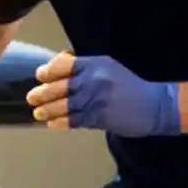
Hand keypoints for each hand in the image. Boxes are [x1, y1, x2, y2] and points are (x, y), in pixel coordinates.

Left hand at [25, 53, 180, 136]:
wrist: (155, 105)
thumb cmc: (129, 86)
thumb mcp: (109, 68)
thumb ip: (85, 67)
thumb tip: (57, 66)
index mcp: (97, 64)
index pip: (66, 65)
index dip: (50, 71)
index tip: (40, 76)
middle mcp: (95, 80)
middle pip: (62, 86)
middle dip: (44, 92)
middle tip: (32, 97)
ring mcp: (97, 100)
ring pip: (66, 105)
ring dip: (49, 109)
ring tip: (37, 113)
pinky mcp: (100, 117)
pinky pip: (75, 119)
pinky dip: (62, 121)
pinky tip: (52, 123)